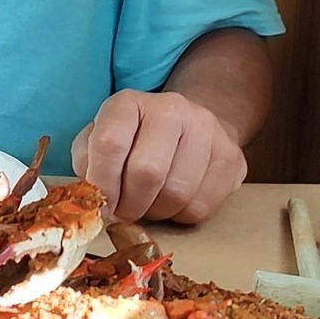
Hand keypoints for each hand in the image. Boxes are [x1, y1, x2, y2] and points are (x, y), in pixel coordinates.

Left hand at [71, 90, 246, 225]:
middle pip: (147, 172)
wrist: (189, 126)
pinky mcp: (232, 157)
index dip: (102, 184)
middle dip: (130, 205)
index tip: (101, 206)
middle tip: (124, 213)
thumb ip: (87, 161)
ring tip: (149, 203)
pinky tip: (174, 202)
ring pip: (177, 194)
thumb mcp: (98, 140)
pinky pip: (201, 206)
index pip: (110, 144)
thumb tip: (91, 193)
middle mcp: (171, 108)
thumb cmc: (133, 140)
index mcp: (129, 103)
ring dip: (156, 212)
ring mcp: (207, 130)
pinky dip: (181, 215)